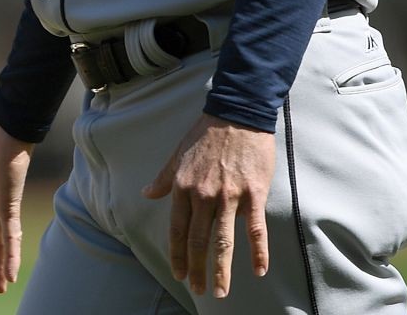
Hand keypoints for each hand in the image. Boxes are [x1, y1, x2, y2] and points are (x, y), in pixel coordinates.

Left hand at [143, 114, 274, 298]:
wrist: (236, 115)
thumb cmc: (205, 134)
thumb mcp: (178, 155)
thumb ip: (164, 178)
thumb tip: (147, 193)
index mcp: (184, 188)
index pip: (178, 230)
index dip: (178, 254)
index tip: (178, 273)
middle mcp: (204, 196)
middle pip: (199, 241)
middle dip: (197, 269)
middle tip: (199, 290)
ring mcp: (230, 197)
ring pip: (224, 241)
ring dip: (222, 269)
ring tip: (221, 291)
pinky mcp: (253, 194)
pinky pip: (256, 229)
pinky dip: (258, 252)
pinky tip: (258, 270)